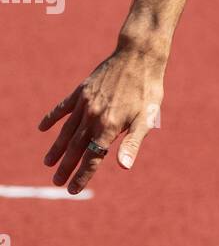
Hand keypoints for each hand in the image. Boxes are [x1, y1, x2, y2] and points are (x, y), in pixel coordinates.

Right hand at [38, 48, 165, 192]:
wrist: (139, 56)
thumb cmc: (148, 90)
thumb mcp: (147, 119)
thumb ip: (133, 143)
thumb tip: (123, 167)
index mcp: (110, 126)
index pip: (92, 157)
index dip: (82, 175)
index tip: (72, 189)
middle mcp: (94, 116)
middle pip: (76, 147)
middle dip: (66, 167)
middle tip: (56, 182)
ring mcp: (86, 103)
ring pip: (67, 130)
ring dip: (57, 148)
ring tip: (48, 162)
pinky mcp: (82, 91)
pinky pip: (63, 108)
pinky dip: (52, 118)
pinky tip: (42, 128)